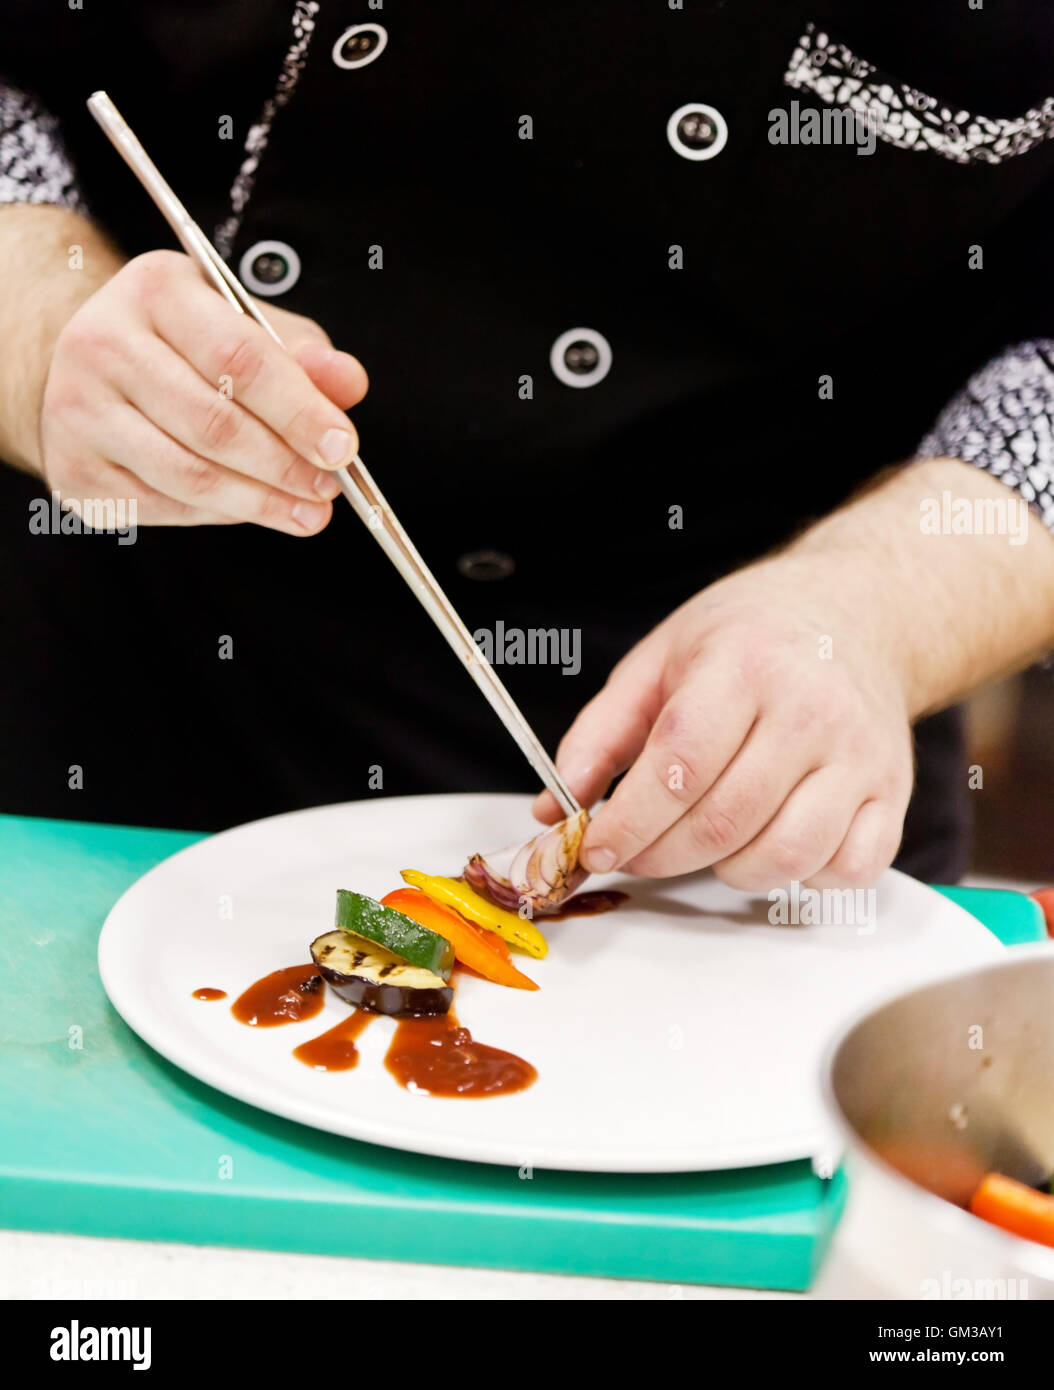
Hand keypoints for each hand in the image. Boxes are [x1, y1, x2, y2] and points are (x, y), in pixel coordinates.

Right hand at [38, 249, 367, 533]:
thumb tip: (349, 383)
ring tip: (307, 512)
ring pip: (189, 474)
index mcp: (155, 290)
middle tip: (328, 488)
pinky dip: (219, 513)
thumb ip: (302, 353)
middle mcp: (103, 343)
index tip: (342, 448)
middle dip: (284, 466)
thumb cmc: (184, 343)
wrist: (91, 367)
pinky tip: (251, 506)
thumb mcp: (246, 325)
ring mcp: (79, 409)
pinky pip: (164, 505)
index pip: (238, 357)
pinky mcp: (74, 467)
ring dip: (259, 501)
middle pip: (213, 423)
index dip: (298, 411)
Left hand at [534, 558, 914, 889]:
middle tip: (636, 852)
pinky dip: (803, 876)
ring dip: (727, 870)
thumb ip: (601, 732)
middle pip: (725, 821)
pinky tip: (773, 841)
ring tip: (705, 841)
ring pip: (786, 855)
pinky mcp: (895, 791)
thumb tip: (554, 809)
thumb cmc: (750, 636)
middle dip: (661, 855)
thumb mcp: (660, 658)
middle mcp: (810, 710)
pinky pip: (849, 868)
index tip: (596, 847)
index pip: (679, 765)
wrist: (858, 612)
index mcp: (744, 666)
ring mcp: (860, 755)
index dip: (629, 821)